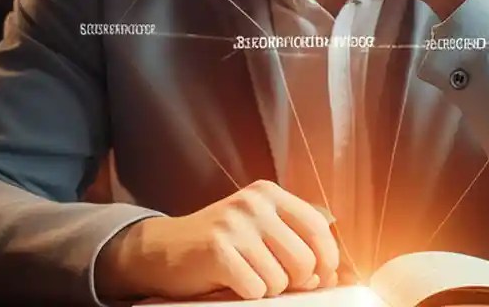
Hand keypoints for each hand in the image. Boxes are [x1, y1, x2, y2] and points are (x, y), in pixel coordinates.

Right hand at [94, 180, 339, 300]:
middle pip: (304, 259)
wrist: (161, 249)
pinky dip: (248, 295)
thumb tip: (325, 274)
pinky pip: (255, 289)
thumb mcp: (257, 228)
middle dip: (296, 282)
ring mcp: (234, 224)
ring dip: (268, 290)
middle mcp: (253, 203)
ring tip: (248, 278)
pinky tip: (232, 283)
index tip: (322, 276)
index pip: (318, 227)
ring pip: (280, 279)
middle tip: (276, 282)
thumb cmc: (218, 244)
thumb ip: (292, 240)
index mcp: (269, 194)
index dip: (327, 259)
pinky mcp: (217, 249)